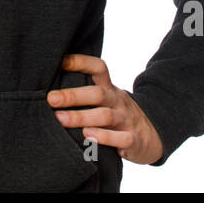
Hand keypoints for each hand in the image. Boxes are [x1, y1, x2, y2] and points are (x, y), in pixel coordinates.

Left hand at [47, 53, 164, 164]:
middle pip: (97, 93)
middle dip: (73, 95)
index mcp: (110, 89)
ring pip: (105, 116)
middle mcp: (118, 102)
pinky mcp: (133, 140)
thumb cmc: (119, 116)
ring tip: (61, 119)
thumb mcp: (107, 100)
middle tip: (51, 99)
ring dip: (81, 117)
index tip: (59, 61)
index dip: (80, 62)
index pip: (98, 68)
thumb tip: (49, 90)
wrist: (154, 135)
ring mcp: (126, 120)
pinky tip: (87, 136)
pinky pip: (121, 138)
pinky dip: (103, 137)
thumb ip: (86, 94)